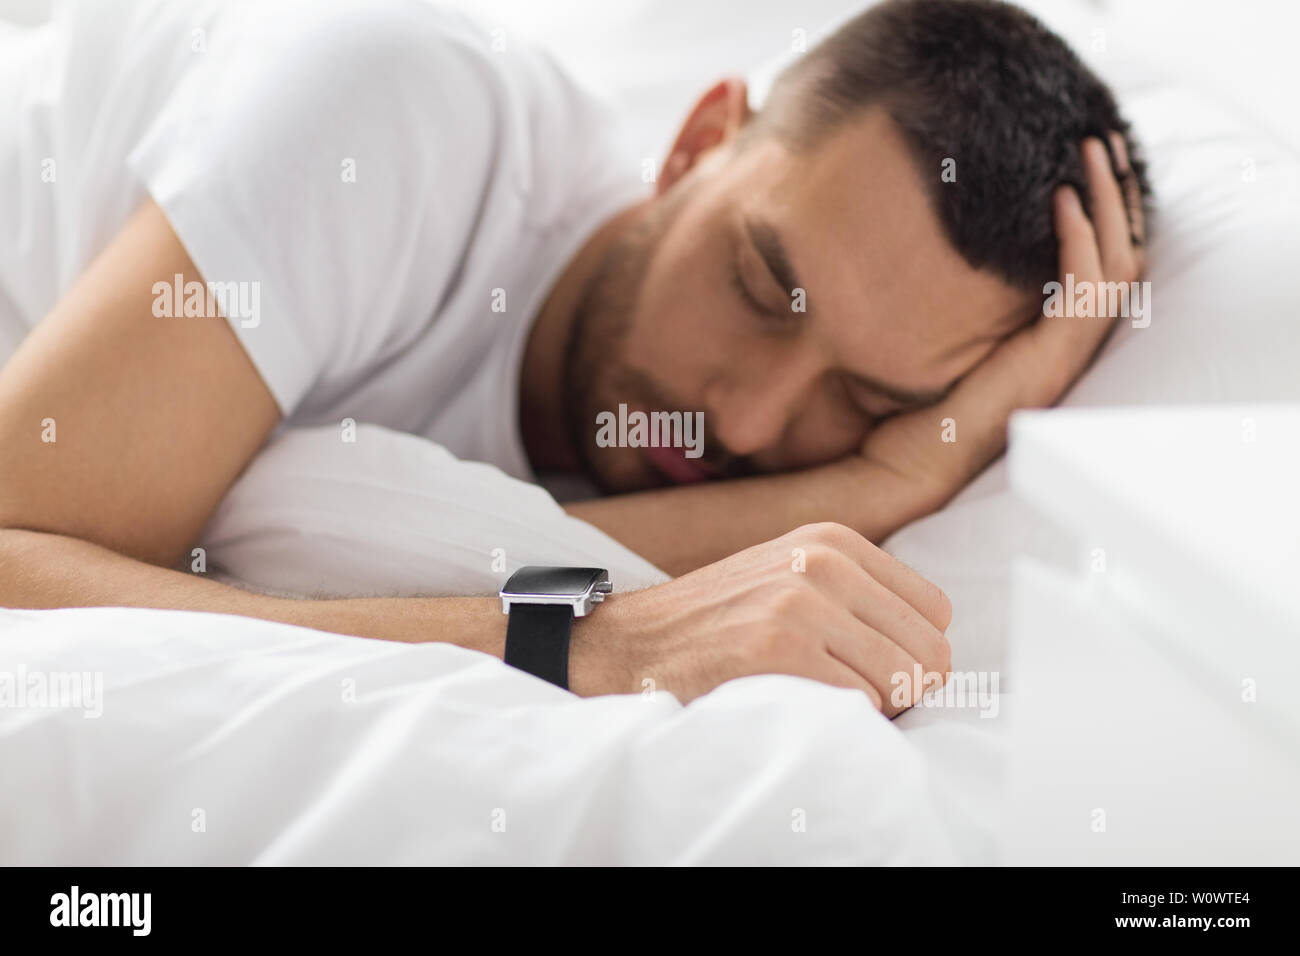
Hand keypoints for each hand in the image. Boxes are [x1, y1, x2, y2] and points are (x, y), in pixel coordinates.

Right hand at [569, 522, 951, 712]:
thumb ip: (860, 596)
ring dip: (866, 706)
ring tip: (812, 693)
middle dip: (898, 686)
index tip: (866, 665)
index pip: (938, 613)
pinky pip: (859, 704)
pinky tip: (791, 702)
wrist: (629, 645)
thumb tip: (941, 653)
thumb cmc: (718, 626)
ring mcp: (800, 602)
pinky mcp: (778, 647)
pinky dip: (836, 720)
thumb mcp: (790, 577)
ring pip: (902, 683)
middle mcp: (823, 561)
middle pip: (931, 653)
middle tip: (842, 690)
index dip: (909, 652)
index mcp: (833, 541)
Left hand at [858, 133, 1145, 510]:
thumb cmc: (915, 408)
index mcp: (1052, 343)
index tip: (1091, 162)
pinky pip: (1081, 290)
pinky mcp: (1046, 362)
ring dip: (1107, 204)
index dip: (1107, 213)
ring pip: (1115, 267)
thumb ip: (966, 299)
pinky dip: (1077, 240)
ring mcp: (1063, 358)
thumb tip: (946, 239)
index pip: (1104, 268)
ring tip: (1090, 151)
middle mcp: (1068, 349)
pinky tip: (1061, 200)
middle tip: (1103, 140)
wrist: (901, 464)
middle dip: (1119, 195)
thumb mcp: (948, 338)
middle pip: (1123, 258)